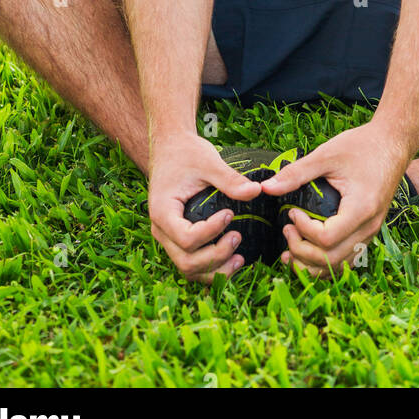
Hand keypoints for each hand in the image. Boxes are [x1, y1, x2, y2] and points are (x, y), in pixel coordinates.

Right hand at [148, 131, 262, 282]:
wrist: (170, 148)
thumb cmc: (186, 153)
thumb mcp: (208, 162)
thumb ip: (230, 179)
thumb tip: (257, 191)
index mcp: (163, 212)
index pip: (187, 238)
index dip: (211, 232)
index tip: (230, 214)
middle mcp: (161, 230)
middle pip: (186, 261)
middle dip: (216, 257)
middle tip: (238, 237)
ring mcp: (168, 237)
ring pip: (188, 269)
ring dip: (214, 270)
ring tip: (240, 259)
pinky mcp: (177, 238)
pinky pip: (191, 262)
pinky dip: (210, 268)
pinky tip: (232, 261)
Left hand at [260, 122, 408, 278]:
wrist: (392, 143)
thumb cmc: (362, 146)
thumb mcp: (327, 154)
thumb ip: (297, 172)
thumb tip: (266, 187)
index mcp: (361, 208)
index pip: (326, 238)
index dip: (303, 230)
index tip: (292, 212)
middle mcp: (369, 226)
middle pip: (331, 259)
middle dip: (301, 251)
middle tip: (286, 230)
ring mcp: (371, 232)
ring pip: (339, 265)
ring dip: (311, 264)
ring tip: (289, 250)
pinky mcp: (369, 232)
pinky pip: (347, 258)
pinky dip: (325, 262)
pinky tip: (308, 252)